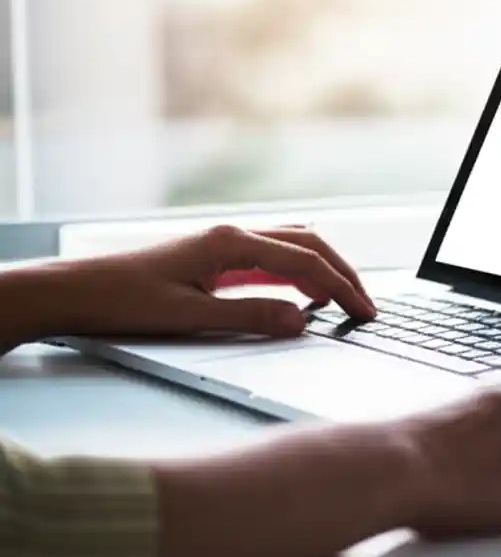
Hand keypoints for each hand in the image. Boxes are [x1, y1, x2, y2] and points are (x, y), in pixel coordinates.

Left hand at [45, 224, 376, 338]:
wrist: (78, 292)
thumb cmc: (124, 302)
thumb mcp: (190, 317)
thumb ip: (249, 317)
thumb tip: (301, 321)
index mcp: (230, 243)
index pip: (304, 262)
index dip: (341, 288)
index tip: (364, 312)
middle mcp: (232, 235)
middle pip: (308, 244)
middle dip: (343, 273)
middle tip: (367, 306)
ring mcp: (225, 243)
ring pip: (293, 245)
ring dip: (324, 268)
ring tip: (344, 299)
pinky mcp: (216, 256)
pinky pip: (273, 255)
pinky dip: (300, 271)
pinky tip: (303, 293)